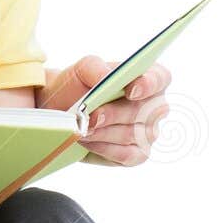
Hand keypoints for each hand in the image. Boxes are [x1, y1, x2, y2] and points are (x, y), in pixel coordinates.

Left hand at [38, 55, 171, 166]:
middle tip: (91, 116)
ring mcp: (149, 132)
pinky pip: (127, 155)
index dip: (148, 85)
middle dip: (114, 114)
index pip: (160, 79)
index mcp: (149, 78)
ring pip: (132, 134)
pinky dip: (104, 148)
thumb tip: (106, 77)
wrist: (63, 111)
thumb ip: (96, 67)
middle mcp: (155, 107)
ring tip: (82, 128)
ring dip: (103, 132)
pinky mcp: (137, 154)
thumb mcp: (82, 70)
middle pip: (144, 112)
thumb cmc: (78, 86)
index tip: (130, 90)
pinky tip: (87, 141)